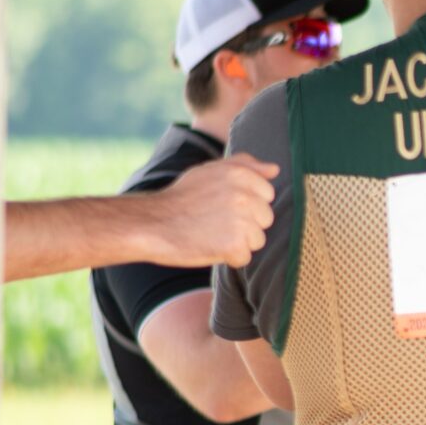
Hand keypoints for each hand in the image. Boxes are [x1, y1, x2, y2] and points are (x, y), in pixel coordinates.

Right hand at [145, 154, 279, 268]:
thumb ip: (244, 166)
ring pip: (257, 240)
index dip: (247, 203)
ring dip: (237, 241)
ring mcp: (241, 221)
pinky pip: (244, 258)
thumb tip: (275, 170)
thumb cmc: (182, 198)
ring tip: (211, 233)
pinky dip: (228, 258)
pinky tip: (208, 246)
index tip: (223, 204)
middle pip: (265, 219)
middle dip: (245, 223)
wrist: (150, 223)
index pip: (267, 195)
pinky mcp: (234, 245)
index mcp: (241, 175)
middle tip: (215, 220)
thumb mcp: (209, 171)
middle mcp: (245, 196)